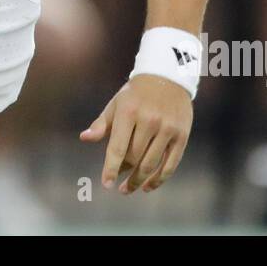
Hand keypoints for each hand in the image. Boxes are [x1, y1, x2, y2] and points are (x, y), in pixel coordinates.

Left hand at [80, 74, 193, 193]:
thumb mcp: (116, 104)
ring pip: (151, 164)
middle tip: (118, 181)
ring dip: (139, 180)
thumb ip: (101, 124)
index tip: (106, 184)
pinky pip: (170, 164)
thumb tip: (84, 138)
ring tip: (129, 188)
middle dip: (124, 171)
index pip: (118, 147)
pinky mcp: (182, 135)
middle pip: (134, 157)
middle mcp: (149, 120)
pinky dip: (159, 179)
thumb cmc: (136, 94)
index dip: (111, 168)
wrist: (168, 77)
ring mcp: (168, 128)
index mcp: (129, 111)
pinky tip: (148, 186)